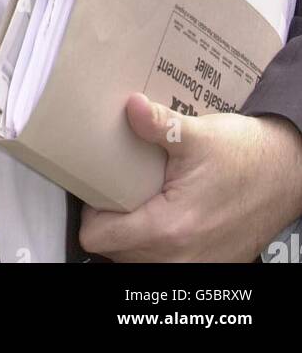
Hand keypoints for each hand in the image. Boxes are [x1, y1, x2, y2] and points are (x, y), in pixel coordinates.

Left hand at [79, 92, 301, 261]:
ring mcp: (194, 266)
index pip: (98, 237)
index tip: (102, 183)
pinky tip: (167, 209)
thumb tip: (132, 108)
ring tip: (144, 195)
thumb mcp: (197, 135)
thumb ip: (159, 125)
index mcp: (169, 228)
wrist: (286, 174)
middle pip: (113, 249)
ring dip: (134, 230)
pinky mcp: (207, 265)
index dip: (92, 207)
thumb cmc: (246, 157)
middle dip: (112, 217)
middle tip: (123, 183)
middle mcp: (178, 258)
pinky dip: (158, 240)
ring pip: (136, 258)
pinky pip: (162, 261)